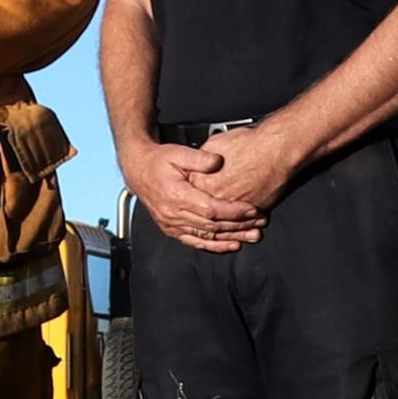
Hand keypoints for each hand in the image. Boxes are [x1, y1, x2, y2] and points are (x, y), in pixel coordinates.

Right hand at [126, 123, 292, 251]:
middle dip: (238, 226)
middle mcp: (173, 214)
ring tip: (251, 237)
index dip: (233, 211)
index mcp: (176, 196)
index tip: (252, 209)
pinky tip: (230, 246)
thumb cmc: (159, 160)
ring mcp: (171, 224)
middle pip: (212, 225)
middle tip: (259, 224)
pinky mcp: (171, 229)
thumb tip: (217, 161)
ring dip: (230, 238)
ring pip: (206, 236)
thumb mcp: (178, 153)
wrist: (138, 170)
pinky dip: (214, 246)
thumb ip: (199, 158)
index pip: (211, 209)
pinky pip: (195, 241)